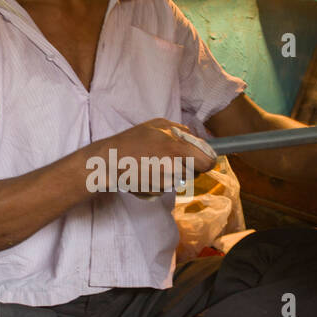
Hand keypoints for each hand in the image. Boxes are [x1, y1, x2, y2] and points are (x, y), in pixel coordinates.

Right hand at [94, 118, 216, 195]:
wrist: (108, 161)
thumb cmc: (131, 141)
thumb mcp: (157, 125)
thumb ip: (180, 131)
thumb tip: (196, 139)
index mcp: (177, 145)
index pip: (207, 161)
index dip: (207, 161)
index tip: (203, 160)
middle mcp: (174, 163)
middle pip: (195, 172)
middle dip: (187, 167)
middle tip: (170, 159)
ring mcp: (166, 179)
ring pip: (181, 180)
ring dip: (173, 175)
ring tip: (154, 165)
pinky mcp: (157, 190)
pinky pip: (167, 187)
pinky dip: (161, 182)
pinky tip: (147, 174)